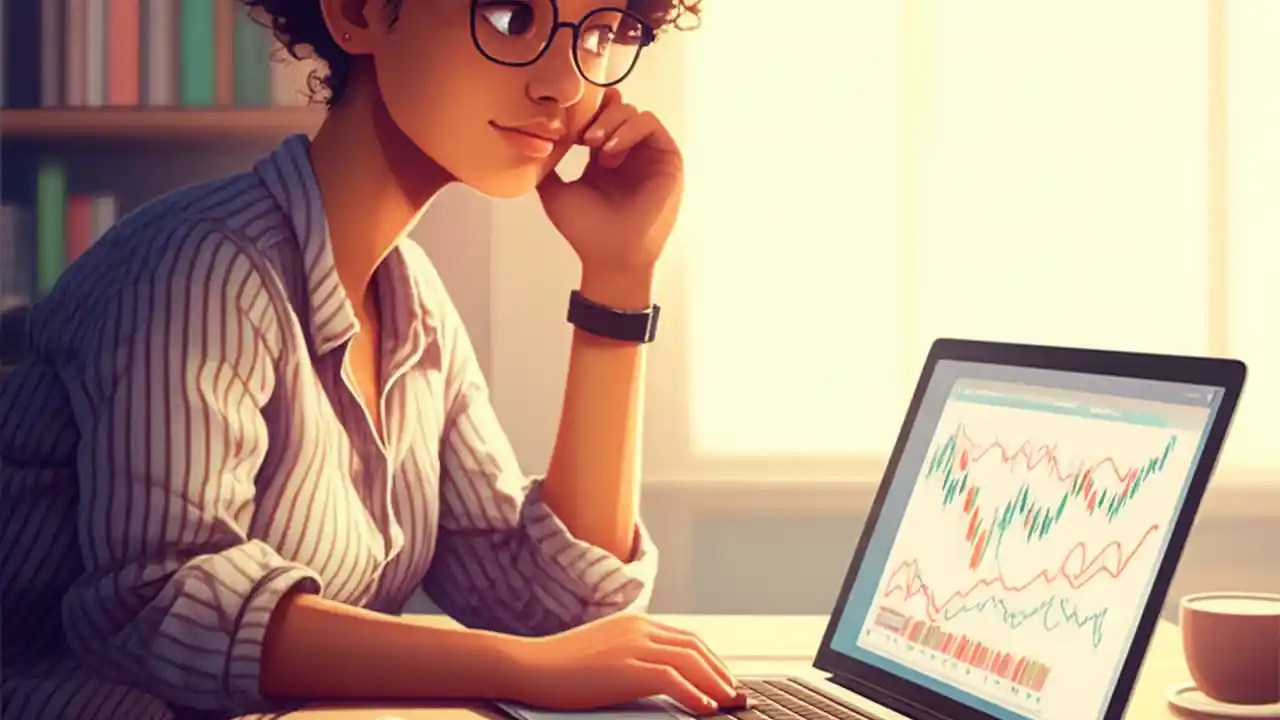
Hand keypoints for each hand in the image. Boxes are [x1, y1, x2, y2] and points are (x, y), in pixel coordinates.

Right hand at [506, 612, 743, 715]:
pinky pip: (672, 679)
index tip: (722, 678)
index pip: (685, 638)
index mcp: (634, 623)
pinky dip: (694, 693)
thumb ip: (631, 656)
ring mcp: (632, 646)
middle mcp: (638, 629)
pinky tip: (705, 708)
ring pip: (689, 660)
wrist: (529, 666)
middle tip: (733, 692)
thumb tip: (658, 677)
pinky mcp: (625, 668)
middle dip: (718, 670)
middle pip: (694, 646)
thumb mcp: (603, 653)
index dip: (709, 659)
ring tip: (727, 702)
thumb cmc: (560, 666)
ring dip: (714, 682)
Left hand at [536, 88, 683, 277]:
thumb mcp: (555, 192)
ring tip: (594, 145)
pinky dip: (629, 129)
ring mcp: (649, 154)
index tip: (568, 116)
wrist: (610, 256)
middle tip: (580, 137)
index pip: (600, 118)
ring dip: (612, 122)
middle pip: (617, 110)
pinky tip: (610, 149)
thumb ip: (544, 167)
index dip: (587, 109)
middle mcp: (629, 152)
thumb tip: (527, 142)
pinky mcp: (668, 158)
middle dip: (597, 116)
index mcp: (604, 157)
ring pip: (634, 113)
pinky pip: (650, 125)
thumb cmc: (586, 231)